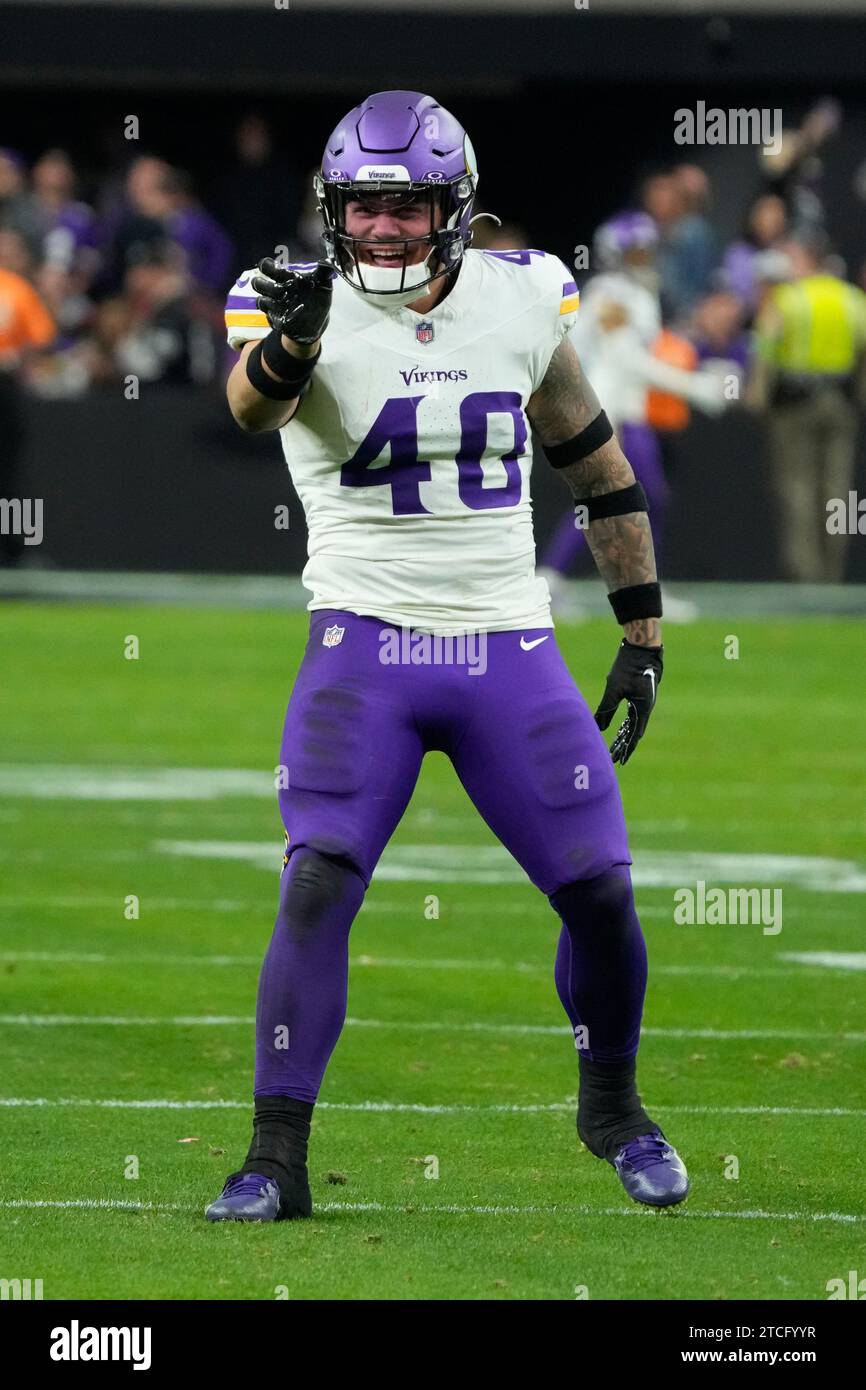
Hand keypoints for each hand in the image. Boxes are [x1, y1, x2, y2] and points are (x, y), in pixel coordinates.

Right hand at [251, 258, 333, 344]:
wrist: (316, 322)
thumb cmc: (317, 298)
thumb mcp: (323, 284)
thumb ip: (323, 273)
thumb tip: (328, 263)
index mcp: (286, 278)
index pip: (269, 268)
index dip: (266, 266)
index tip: (267, 265)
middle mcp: (277, 290)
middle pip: (260, 284)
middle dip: (263, 284)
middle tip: (276, 287)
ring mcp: (275, 306)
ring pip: (261, 301)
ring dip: (266, 301)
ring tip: (277, 303)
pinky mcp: (277, 320)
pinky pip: (270, 318)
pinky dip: (275, 318)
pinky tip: (284, 319)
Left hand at [595, 640, 662, 764]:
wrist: (642, 648)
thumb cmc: (628, 666)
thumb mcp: (614, 688)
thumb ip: (606, 708)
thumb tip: (599, 727)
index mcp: (643, 708)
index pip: (634, 735)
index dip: (627, 748)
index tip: (620, 760)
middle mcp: (645, 707)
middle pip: (633, 732)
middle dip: (623, 746)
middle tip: (613, 758)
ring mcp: (643, 702)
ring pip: (632, 724)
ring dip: (623, 735)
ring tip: (614, 747)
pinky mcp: (639, 695)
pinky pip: (632, 714)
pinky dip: (625, 724)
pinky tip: (618, 729)